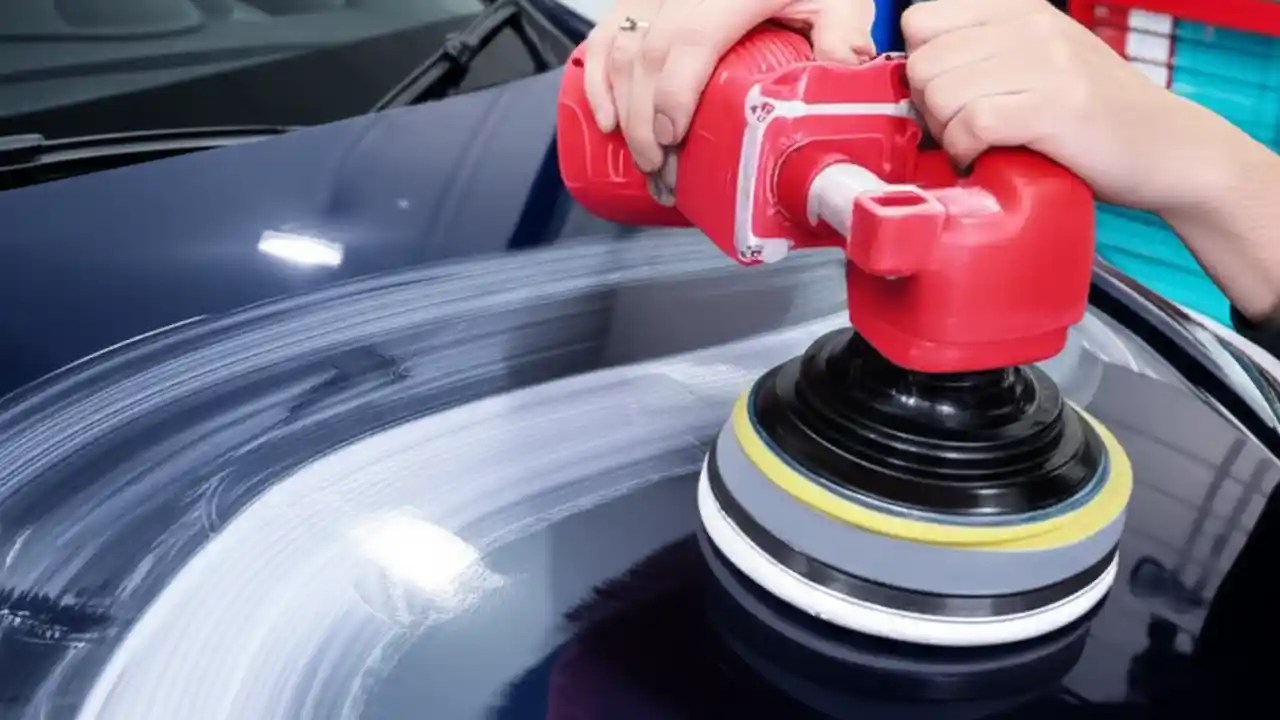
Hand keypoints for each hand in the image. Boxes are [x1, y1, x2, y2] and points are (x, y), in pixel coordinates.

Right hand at [584, 0, 876, 201]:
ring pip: (620, 47)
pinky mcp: (646, 0)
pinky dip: (595, 75)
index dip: (671, 95)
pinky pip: (607, 33)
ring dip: (621, 109)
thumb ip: (842, 37)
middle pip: (646, 55)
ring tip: (643, 160)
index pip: (688, 40)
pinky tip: (605, 118)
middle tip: (662, 172)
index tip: (672, 142)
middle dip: (644, 123)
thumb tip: (837, 89)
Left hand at [902, 0, 1230, 212]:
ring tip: (976, 146)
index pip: (921, 21)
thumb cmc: (1091, 117)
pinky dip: (966, 151)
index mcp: (1019, 8)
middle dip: (927, 108)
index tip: (945, 99)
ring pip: (940, 93)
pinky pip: (973, 123)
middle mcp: (1032, 24)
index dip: (921, 67)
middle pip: (922, 62)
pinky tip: (985, 158)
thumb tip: (909, 79)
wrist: (1170, 148)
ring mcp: (1047, 62)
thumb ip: (981, 56)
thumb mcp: (1037, 63)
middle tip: (959, 131)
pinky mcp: (1057, 106)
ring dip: (947, 133)